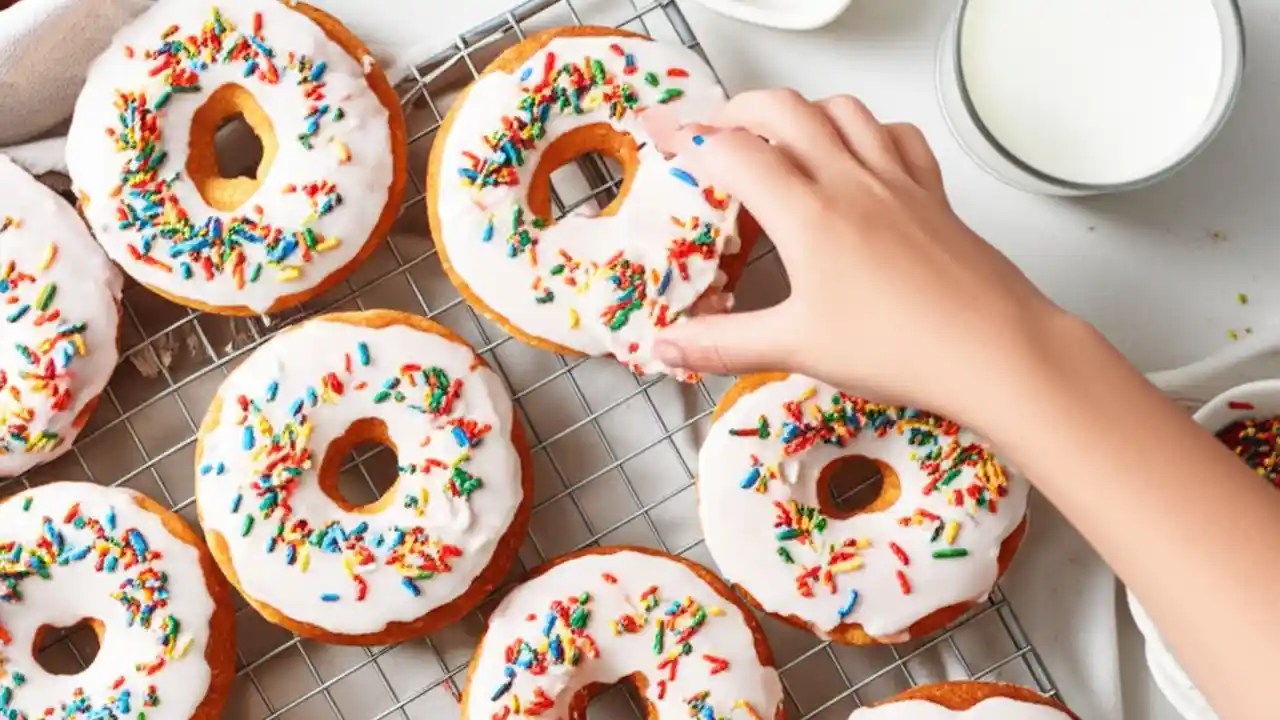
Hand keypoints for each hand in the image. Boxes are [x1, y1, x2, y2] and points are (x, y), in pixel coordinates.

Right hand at [653, 90, 1069, 426]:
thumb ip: (722, 344)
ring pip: (842, 109)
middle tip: (715, 130)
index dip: (690, 139)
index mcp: (807, 214)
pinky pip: (897, 135)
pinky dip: (868, 128)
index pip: (733, 152)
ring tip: (781, 131)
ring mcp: (896, 180)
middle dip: (738, 109)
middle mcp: (850, 181)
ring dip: (802, 109)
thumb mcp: (796, 349)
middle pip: (783, 109)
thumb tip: (666, 347)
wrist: (993, 348)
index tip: (668, 140)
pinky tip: (861, 149)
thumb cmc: (900, 348)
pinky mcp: (932, 192)